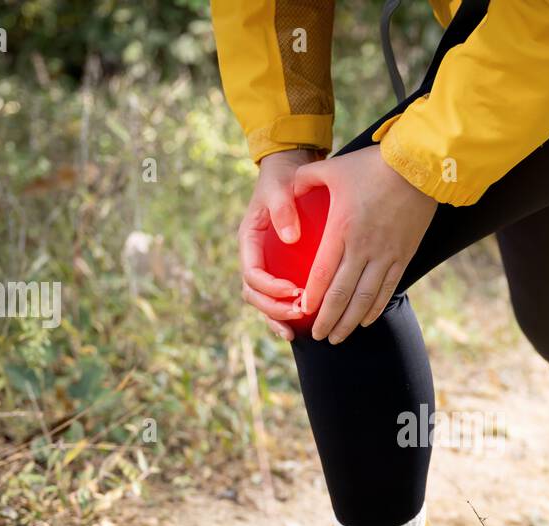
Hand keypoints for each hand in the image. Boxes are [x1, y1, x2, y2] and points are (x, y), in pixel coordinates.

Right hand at [239, 148, 319, 340]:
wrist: (290, 172)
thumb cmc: (284, 178)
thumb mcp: (280, 188)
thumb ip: (282, 208)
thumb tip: (289, 237)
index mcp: (249, 241)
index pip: (252, 273)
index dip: (270, 287)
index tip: (294, 291)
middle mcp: (254, 257)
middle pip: (254, 294)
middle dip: (273, 309)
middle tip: (299, 313)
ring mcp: (265, 266)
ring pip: (262, 302)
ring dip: (276, 318)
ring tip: (294, 331)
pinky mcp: (279, 271)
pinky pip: (277, 298)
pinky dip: (285, 314)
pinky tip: (300, 326)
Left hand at [294, 146, 436, 343]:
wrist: (419, 165)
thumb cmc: (373, 165)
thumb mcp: (332, 168)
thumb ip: (304, 180)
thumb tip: (286, 190)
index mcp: (342, 229)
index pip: (322, 273)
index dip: (312, 297)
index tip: (302, 313)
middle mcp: (364, 248)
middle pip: (342, 294)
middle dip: (328, 319)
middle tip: (316, 337)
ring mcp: (386, 254)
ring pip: (366, 298)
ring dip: (350, 321)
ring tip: (337, 337)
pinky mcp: (403, 256)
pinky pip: (388, 290)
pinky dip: (375, 309)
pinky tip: (365, 321)